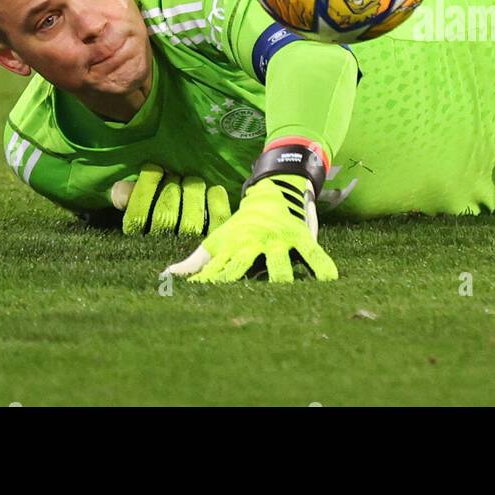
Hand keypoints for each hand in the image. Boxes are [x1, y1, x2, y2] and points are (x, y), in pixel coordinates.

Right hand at [113, 164, 231, 236]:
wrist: (199, 228)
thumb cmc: (163, 208)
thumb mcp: (140, 202)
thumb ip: (127, 195)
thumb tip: (121, 189)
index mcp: (140, 238)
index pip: (136, 218)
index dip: (145, 188)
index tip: (154, 168)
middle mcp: (164, 247)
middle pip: (164, 217)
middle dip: (170, 187)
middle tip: (175, 175)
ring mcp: (191, 246)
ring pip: (190, 220)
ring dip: (192, 192)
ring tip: (192, 181)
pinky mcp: (215, 239)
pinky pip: (216, 219)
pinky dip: (215, 200)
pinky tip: (213, 189)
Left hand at [163, 174, 338, 282]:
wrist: (273, 189)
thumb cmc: (243, 225)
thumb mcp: (218, 240)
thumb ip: (196, 262)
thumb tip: (165, 276)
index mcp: (232, 246)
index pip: (216, 270)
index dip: (206, 285)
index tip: (195, 299)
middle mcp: (252, 243)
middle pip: (242, 268)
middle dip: (236, 283)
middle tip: (231, 305)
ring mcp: (277, 239)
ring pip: (279, 265)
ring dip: (280, 278)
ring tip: (283, 295)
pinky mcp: (300, 236)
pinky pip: (312, 253)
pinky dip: (321, 265)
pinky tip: (329, 279)